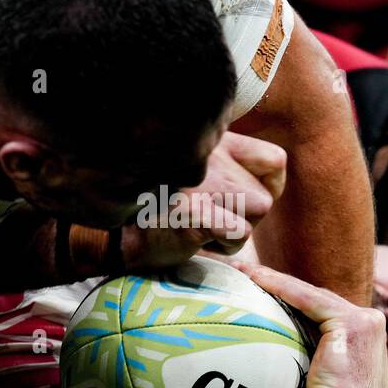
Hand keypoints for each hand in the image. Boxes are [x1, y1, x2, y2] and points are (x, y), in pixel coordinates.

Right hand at [120, 132, 285, 267]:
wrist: (113, 233)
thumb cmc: (157, 208)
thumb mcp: (194, 172)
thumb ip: (228, 169)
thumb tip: (270, 188)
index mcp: (212, 141)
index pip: (274, 160)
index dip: (269, 187)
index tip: (244, 203)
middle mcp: (211, 154)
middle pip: (266, 196)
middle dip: (246, 219)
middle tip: (212, 222)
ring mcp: (204, 180)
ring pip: (257, 214)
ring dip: (236, 233)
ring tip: (202, 230)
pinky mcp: (196, 209)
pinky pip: (240, 233)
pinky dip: (224, 246)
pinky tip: (196, 240)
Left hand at [235, 261, 387, 387]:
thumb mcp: (315, 383)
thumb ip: (306, 360)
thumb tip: (268, 354)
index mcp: (363, 339)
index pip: (321, 311)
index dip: (288, 298)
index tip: (258, 290)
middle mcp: (369, 325)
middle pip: (316, 299)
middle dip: (280, 285)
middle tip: (245, 274)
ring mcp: (366, 322)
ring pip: (310, 295)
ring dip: (274, 280)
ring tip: (243, 271)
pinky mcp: (354, 323)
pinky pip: (308, 299)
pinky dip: (280, 287)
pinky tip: (255, 279)